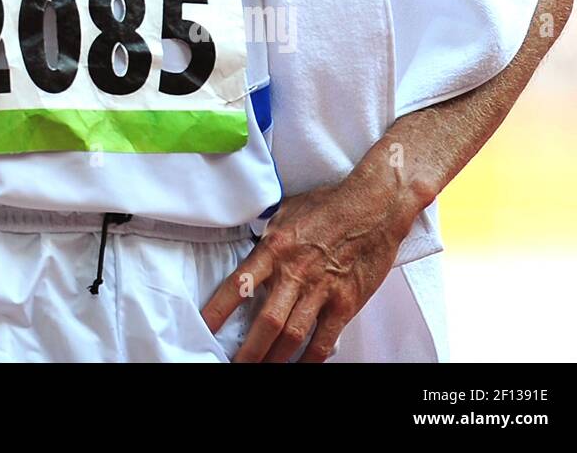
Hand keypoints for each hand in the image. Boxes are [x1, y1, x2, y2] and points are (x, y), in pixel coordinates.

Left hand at [200, 178, 411, 362]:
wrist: (372, 206)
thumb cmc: (328, 205)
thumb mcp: (285, 213)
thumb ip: (267, 237)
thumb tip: (250, 248)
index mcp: (274, 249)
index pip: (239, 284)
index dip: (218, 309)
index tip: (204, 327)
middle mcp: (294, 273)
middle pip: (266, 321)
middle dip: (248, 350)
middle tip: (234, 363)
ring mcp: (321, 290)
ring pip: (292, 336)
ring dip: (274, 358)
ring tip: (260, 369)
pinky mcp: (345, 303)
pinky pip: (324, 339)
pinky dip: (310, 359)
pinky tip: (299, 367)